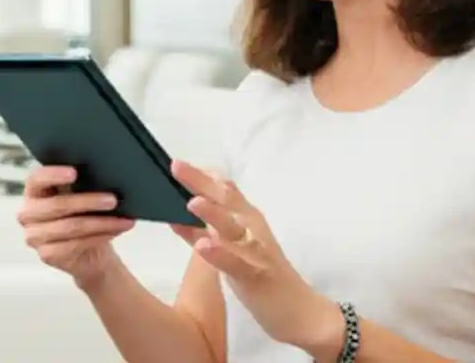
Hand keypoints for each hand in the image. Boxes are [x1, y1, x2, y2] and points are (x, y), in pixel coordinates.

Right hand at [16, 165, 136, 289]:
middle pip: (58, 205)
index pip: (36, 179)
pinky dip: (99, 236)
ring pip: (71, 226)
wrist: (87, 252)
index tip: (74, 172)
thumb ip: (79, 183)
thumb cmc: (82, 216)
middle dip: (89, 202)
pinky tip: (114, 231)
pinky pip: (76, 244)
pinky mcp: (46, 254)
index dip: (53, 175)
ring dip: (101, 222)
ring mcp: (34, 236)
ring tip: (122, 219)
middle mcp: (28, 214)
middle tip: (112, 200)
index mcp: (33, 192)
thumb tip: (103, 173)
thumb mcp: (78, 195)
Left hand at [169, 160, 340, 354]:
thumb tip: (173, 215)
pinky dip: (220, 254)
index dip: (201, 174)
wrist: (301, 312)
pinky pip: (237, 263)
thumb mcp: (229, 249)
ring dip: (213, 214)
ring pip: (233, 228)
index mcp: (246, 218)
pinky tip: (204, 245)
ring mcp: (256, 250)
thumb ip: (201, 232)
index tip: (177, 162)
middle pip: (226, 199)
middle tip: (176, 166)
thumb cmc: (262, 276)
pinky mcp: (258, 275)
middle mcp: (252, 227)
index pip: (222, 189)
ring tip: (192, 202)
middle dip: (201, 182)